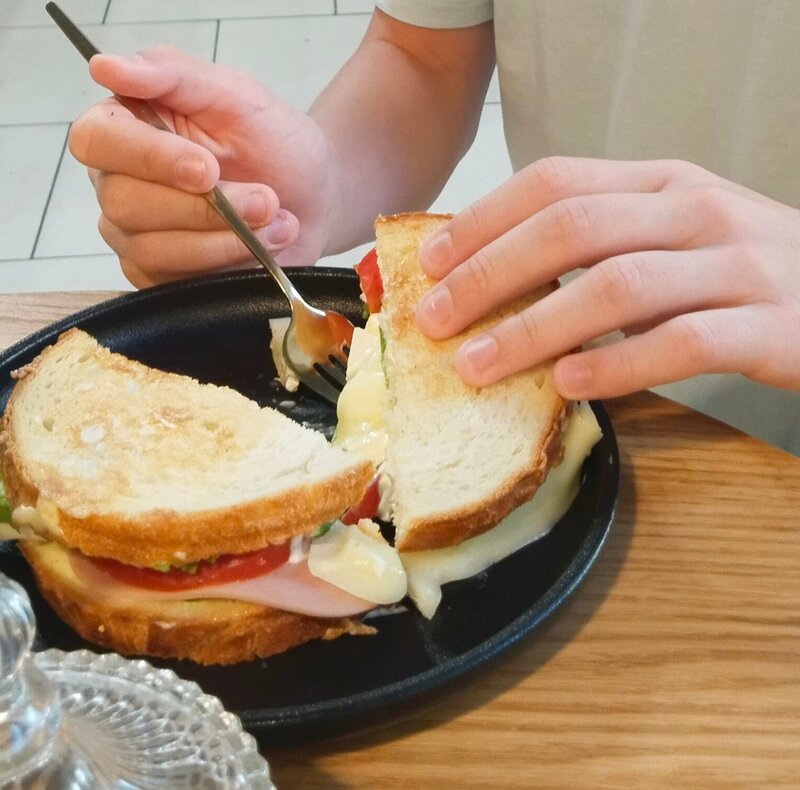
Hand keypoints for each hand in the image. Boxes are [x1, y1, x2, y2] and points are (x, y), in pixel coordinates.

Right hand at [70, 48, 336, 286]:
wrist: (313, 199)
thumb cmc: (273, 143)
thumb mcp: (235, 95)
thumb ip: (173, 74)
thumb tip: (105, 67)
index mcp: (124, 129)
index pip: (98, 142)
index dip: (149, 159)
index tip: (208, 168)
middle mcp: (118, 185)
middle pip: (125, 204)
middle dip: (206, 208)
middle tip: (266, 199)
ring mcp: (136, 237)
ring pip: (153, 251)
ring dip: (225, 240)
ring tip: (278, 222)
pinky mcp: (162, 279)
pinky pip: (177, 284)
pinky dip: (227, 266)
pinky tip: (266, 249)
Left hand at [415, 157, 799, 398]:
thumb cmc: (735, 274)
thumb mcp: (667, 238)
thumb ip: (597, 246)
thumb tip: (494, 283)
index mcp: (661, 184)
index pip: (556, 182)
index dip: (484, 220)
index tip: (430, 263)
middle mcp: (696, 211)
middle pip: (573, 228)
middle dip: (490, 274)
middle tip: (436, 321)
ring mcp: (738, 264)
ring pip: (619, 285)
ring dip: (535, 326)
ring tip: (479, 365)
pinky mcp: (770, 325)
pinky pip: (682, 342)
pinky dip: (617, 363)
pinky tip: (568, 384)